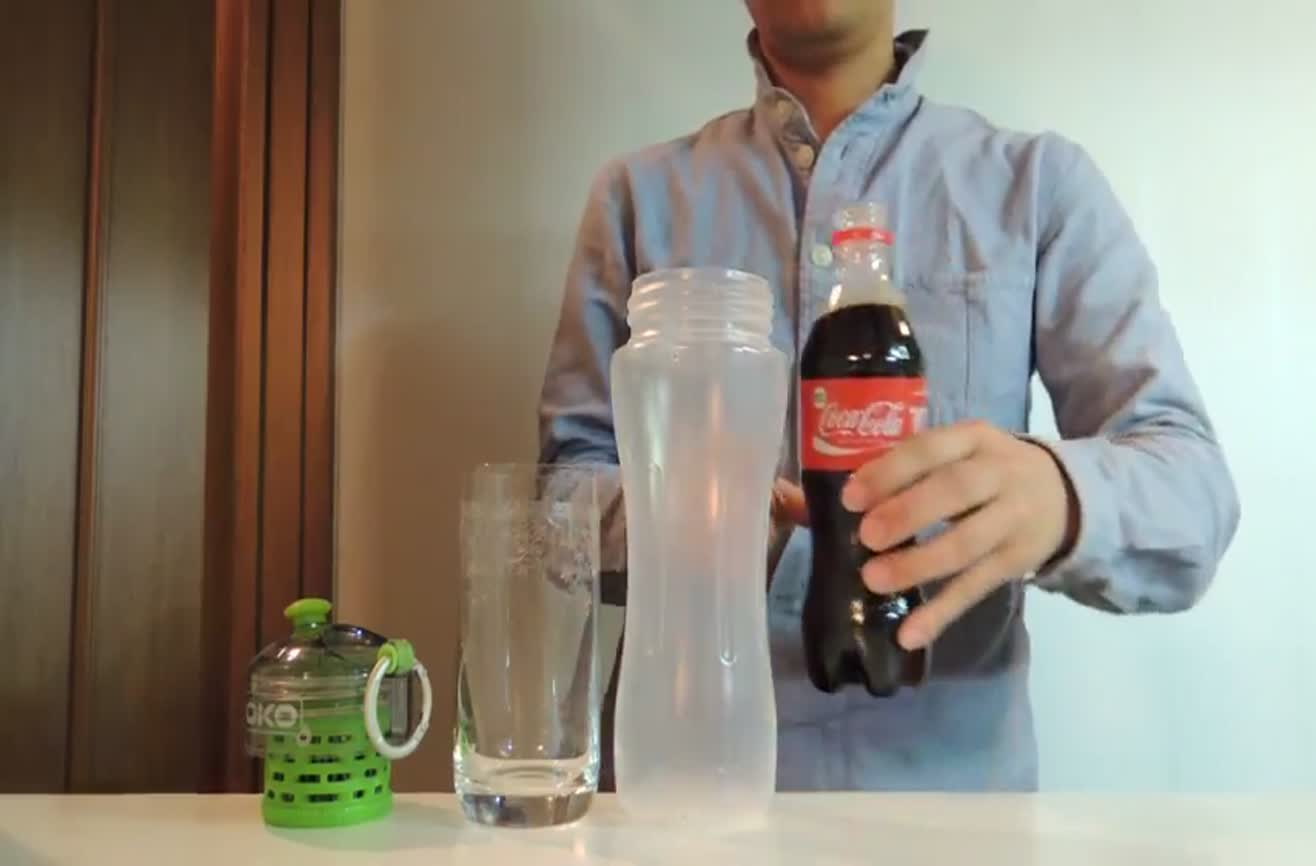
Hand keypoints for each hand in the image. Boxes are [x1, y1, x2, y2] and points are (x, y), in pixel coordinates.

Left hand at [841, 420, 1077, 651]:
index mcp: (974, 439)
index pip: (930, 449)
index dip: (890, 472)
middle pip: (955, 492)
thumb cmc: (987, 470)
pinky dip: (942, 613)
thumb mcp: (961, 451)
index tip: (851, 498)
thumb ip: (912, 466)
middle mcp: (999, 475)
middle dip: (908, 513)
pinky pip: (976, 588)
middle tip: (868, 536)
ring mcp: (1012, 521)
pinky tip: (909, 634)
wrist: (1068, 494)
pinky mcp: (1016, 563)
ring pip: (966, 545)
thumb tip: (841, 498)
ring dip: (919, 565)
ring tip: (875, 580)